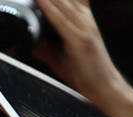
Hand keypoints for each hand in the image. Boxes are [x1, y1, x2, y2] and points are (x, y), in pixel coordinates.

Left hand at [34, 0, 132, 116]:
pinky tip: (38, 0)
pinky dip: (49, 8)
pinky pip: (62, 20)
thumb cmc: (85, 73)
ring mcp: (84, 27)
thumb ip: (44, 46)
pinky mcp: (81, 40)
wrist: (105, 91)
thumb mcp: (58, 56)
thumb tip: (27, 41)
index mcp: (81, 18)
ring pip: (62, 2)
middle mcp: (83, 18)